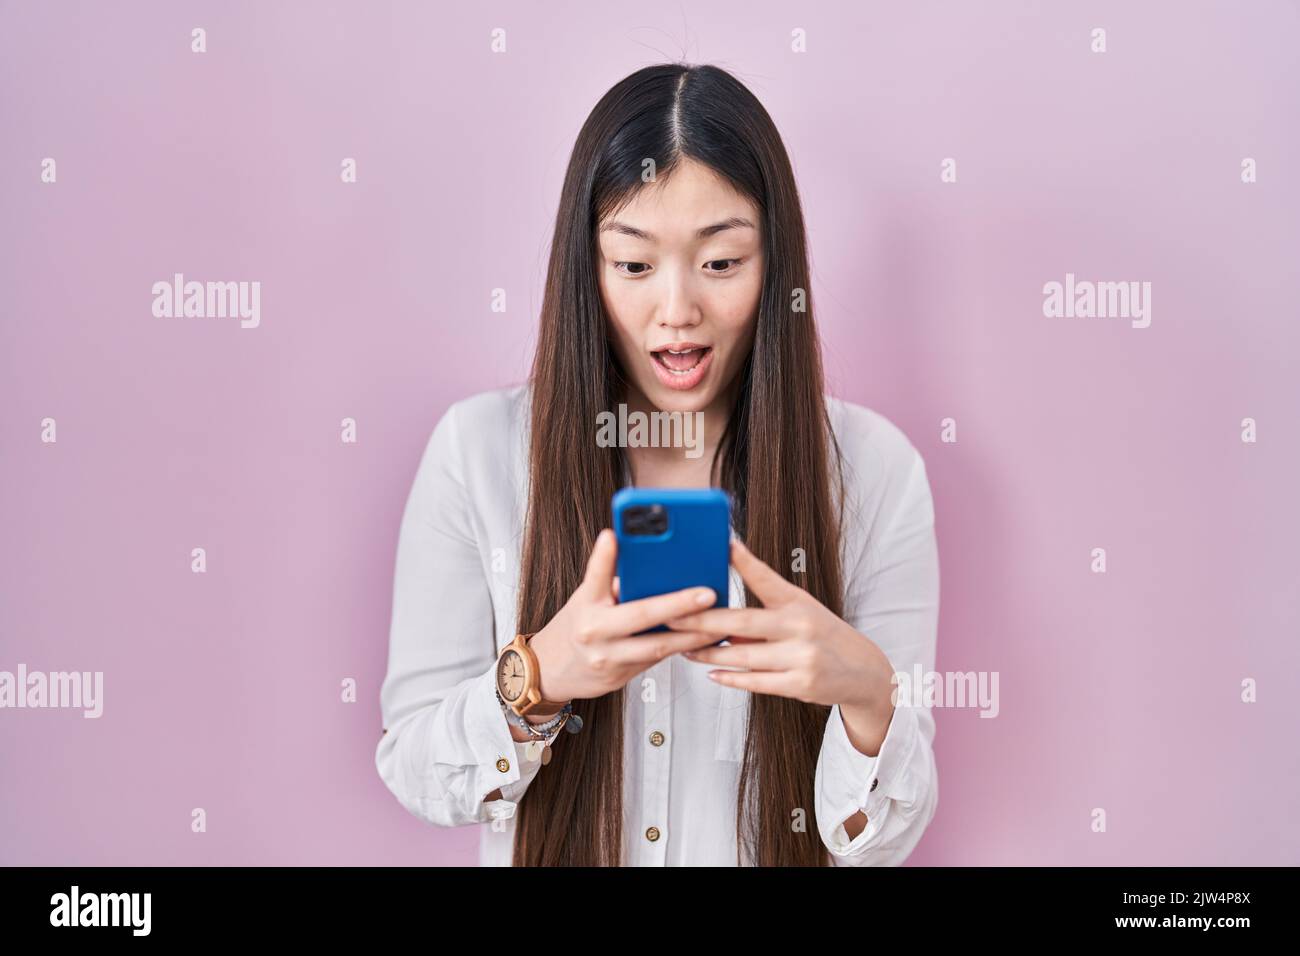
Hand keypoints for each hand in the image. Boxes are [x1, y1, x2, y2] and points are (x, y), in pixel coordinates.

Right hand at [529, 529, 724, 703]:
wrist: (549, 671)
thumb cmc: (576, 626)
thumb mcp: (585, 600)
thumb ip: (612, 584)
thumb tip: (651, 562)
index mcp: (585, 604)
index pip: (594, 575)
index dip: (603, 556)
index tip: (612, 536)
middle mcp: (594, 630)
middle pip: (640, 615)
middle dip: (677, 605)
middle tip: (707, 594)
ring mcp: (607, 657)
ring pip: (656, 646)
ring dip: (691, 634)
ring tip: (718, 622)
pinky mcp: (620, 677)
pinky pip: (656, 661)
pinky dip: (681, 648)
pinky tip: (703, 640)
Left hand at [667, 538, 896, 751]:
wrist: (863, 671)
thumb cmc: (822, 634)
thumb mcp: (801, 611)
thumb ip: (765, 609)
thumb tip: (723, 615)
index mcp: (797, 601)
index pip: (765, 577)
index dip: (742, 560)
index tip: (722, 543)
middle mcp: (800, 626)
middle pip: (741, 622)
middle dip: (701, 620)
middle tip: (672, 615)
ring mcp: (801, 657)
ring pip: (742, 656)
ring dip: (709, 654)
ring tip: (684, 648)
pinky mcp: (801, 685)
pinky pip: (756, 682)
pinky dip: (731, 679)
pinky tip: (712, 674)